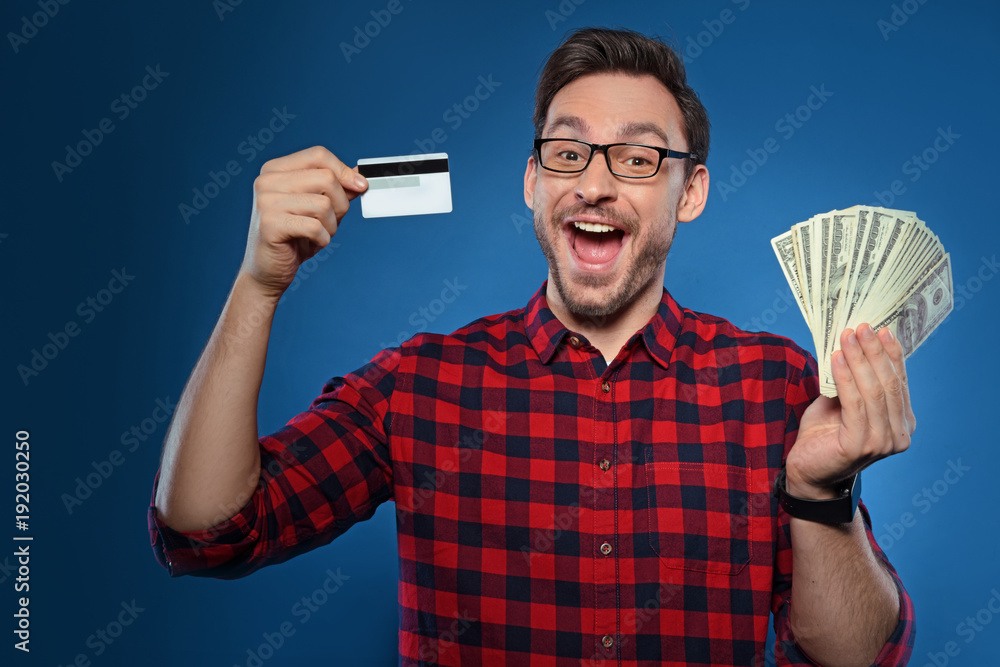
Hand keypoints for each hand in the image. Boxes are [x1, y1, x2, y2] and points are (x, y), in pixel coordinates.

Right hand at [239, 146, 367, 299]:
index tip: (360, 187)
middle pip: (326, 178)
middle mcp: (267, 181)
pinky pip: (315, 227)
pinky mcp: (270, 224)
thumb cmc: (294, 237)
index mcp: (276, 169)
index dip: (344, 171)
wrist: (267, 270)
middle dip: (341, 204)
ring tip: (317, 235)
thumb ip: (336, 189)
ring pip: (324, 204)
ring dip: (331, 226)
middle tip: (331, 222)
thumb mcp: (318, 208)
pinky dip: (322, 239)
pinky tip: (310, 244)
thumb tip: (360, 173)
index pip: (319, 155)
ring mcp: (266, 202)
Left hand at [786, 323, 915, 498]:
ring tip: (846, 337)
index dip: (892, 354)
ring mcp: (882, 443)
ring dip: (858, 360)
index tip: (881, 329)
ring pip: (873, 391)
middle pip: (888, 383)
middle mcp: (899, 434)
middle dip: (874, 351)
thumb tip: (855, 343)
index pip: (900, 381)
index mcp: (902, 422)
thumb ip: (856, 381)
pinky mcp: (859, 446)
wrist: (807, 470)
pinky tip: (835, 359)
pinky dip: (845, 378)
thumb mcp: (844, 401)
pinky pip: (854, 404)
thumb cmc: (824, 434)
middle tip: (861, 327)